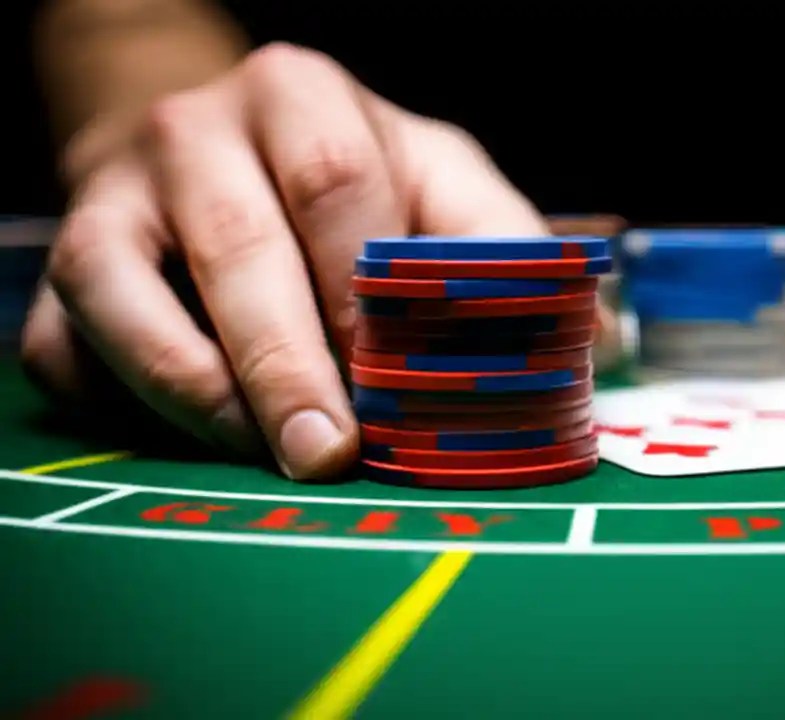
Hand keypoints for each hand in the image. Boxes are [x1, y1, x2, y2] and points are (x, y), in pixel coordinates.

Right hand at [20, 43, 554, 479]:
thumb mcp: (437, 189)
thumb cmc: (347, 187)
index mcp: (304, 101)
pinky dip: (127, 405)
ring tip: (269, 453)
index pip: (337, 185)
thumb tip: (590, 344)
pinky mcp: (64, 266)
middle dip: (290, 360)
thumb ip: (503, 254)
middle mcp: (197, 132)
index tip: (398, 377)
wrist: (210, 149)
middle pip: (239, 242)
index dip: (366, 289)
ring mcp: (112, 197)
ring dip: (203, 393)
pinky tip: (195, 436)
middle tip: (332, 451)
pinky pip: (68, 348)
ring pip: (125, 295)